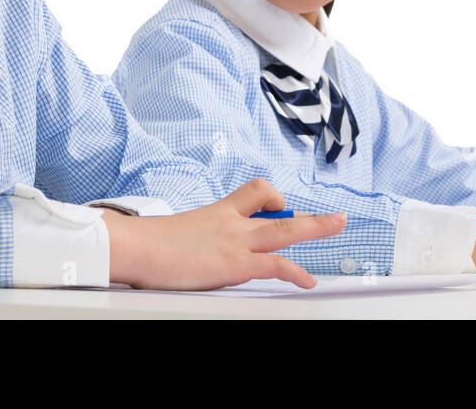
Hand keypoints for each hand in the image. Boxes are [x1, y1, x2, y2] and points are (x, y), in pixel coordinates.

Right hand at [102, 178, 346, 289]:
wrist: (136, 245)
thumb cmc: (149, 244)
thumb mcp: (181, 233)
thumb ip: (199, 238)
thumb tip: (197, 252)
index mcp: (219, 212)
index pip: (254, 194)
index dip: (272, 200)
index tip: (281, 208)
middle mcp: (232, 222)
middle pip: (279, 210)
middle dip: (310, 214)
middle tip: (336, 216)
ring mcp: (236, 241)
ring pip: (285, 229)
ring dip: (316, 226)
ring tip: (338, 225)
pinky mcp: (235, 263)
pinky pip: (276, 264)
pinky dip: (296, 272)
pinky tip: (307, 281)